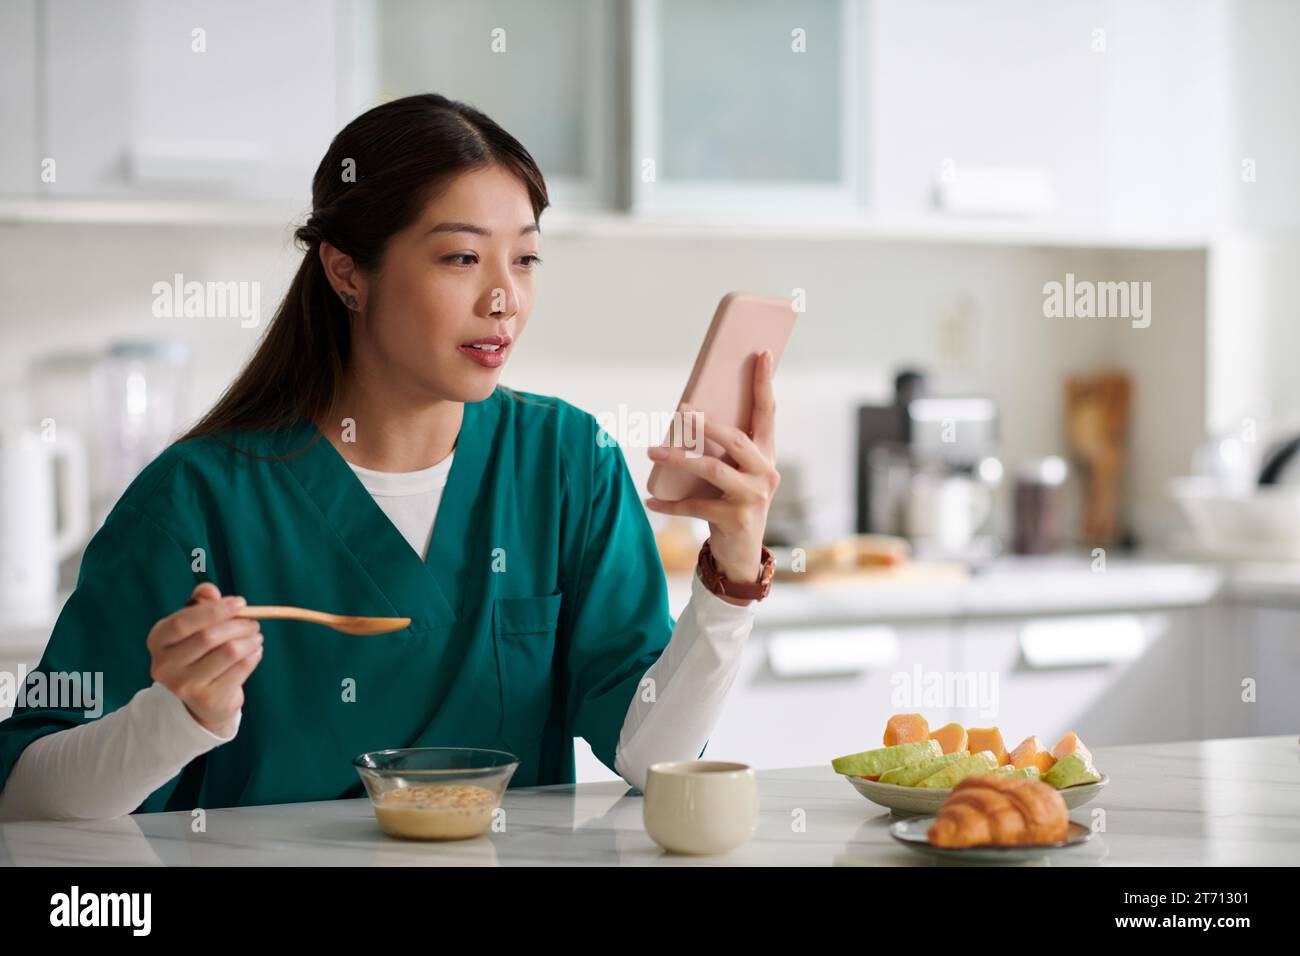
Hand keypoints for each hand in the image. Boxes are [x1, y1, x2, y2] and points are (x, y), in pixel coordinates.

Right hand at [147, 582, 263, 735]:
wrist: (201, 698)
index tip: (240, 602)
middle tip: (254, 622)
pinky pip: (240, 670)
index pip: (182, 622)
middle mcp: (165, 665)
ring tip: (256, 637)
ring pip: (228, 653)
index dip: (214, 610)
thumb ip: (201, 604)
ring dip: (249, 640)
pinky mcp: (208, 699)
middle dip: (238, 625)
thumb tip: (208, 590)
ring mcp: (185, 686)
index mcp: (158, 640)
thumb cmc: (199, 652)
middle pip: (208, 637)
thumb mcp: (195, 626)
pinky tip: (254, 652)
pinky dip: (253, 656)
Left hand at [646, 350, 779, 602]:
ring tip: (653, 451)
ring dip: (679, 459)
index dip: (764, 382)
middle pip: (735, 439)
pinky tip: (650, 501)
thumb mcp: (733, 473)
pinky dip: (669, 505)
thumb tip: (686, 414)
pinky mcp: (734, 520)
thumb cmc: (731, 503)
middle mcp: (765, 473)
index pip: (767, 412)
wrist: (741, 555)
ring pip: (712, 470)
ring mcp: (753, 498)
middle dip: (706, 425)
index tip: (761, 353)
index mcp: (766, 455)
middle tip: (681, 411)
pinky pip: (695, 507)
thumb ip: (720, 448)